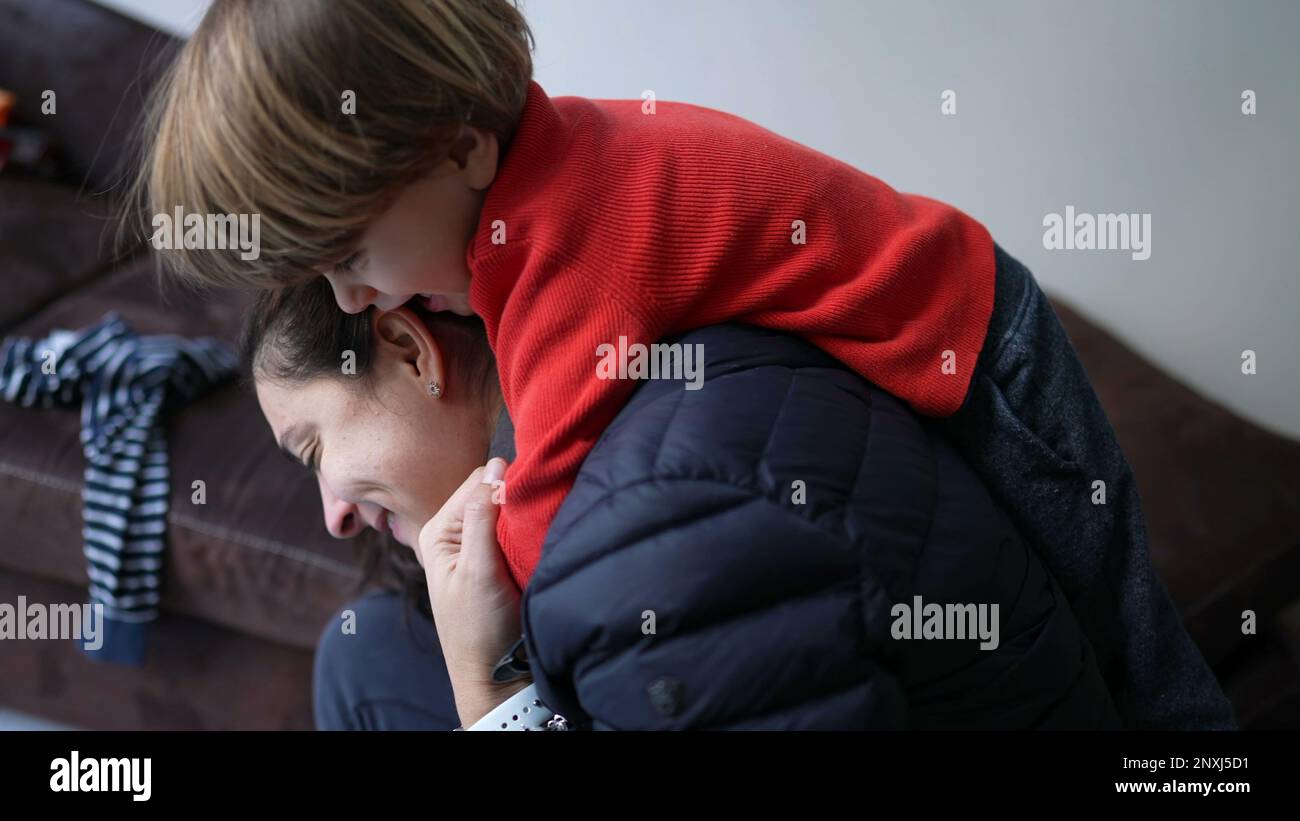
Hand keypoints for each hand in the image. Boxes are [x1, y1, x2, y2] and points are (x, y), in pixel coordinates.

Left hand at [418, 458, 528, 725]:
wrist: (496, 674)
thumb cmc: (479, 626)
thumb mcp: (478, 568)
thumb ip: (483, 516)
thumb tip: (496, 465)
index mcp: (441, 530)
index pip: (478, 481)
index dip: (506, 480)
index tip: (535, 489)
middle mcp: (458, 533)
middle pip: (493, 493)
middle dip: (516, 496)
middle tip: (541, 507)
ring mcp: (479, 547)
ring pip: (508, 511)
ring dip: (525, 514)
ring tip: (543, 521)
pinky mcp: (500, 561)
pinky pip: (517, 531)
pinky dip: (530, 530)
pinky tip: (542, 534)